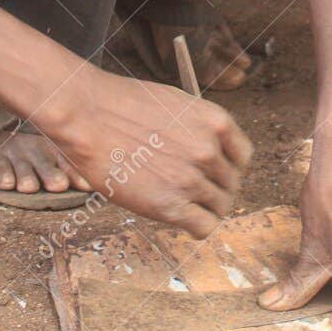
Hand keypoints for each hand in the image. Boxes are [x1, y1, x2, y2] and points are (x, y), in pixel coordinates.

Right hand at [45, 65, 252, 238]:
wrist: (88, 116)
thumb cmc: (122, 106)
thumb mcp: (175, 104)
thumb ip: (198, 127)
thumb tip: (208, 151)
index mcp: (216, 122)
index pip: (243, 156)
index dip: (228, 166)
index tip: (214, 172)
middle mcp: (209, 151)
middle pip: (231, 184)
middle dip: (215, 188)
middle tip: (194, 190)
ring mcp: (191, 179)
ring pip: (220, 207)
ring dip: (205, 208)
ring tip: (184, 204)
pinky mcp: (169, 205)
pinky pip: (203, 226)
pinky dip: (197, 226)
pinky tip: (182, 219)